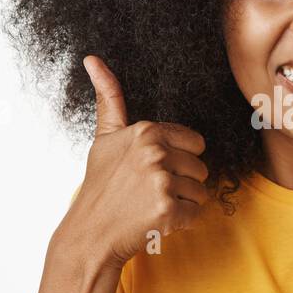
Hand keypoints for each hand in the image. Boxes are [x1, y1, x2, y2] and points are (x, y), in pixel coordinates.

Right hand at [49, 55, 209, 270]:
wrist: (90, 234)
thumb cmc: (101, 185)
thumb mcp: (104, 138)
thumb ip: (110, 98)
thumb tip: (92, 58)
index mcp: (146, 131)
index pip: (196, 143)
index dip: (179, 160)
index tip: (152, 171)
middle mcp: (155, 153)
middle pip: (200, 168)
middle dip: (181, 184)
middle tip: (149, 192)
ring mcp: (161, 182)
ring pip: (201, 191)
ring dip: (182, 204)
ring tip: (151, 206)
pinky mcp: (167, 210)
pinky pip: (196, 214)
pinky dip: (180, 223)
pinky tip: (155, 221)